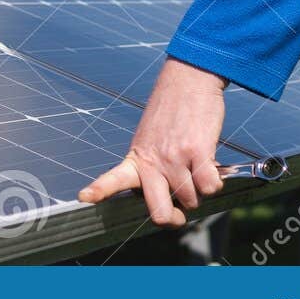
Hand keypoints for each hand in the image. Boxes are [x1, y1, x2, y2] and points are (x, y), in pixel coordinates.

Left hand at [77, 56, 226, 226]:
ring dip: (199, 189)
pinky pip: (210, 187)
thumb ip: (155, 167)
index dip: (99, 190)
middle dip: (173, 219)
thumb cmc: (171, 112)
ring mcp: (174, 158)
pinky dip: (215, 181)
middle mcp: (153, 162)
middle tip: (180, 212)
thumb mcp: (150, 139)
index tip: (84, 197)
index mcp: (136, 158)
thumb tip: (175, 199)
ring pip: (192, 200)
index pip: (113, 179)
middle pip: (160, 213)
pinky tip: (211, 164)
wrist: (188, 79)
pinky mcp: (198, 151)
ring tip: (196, 165)